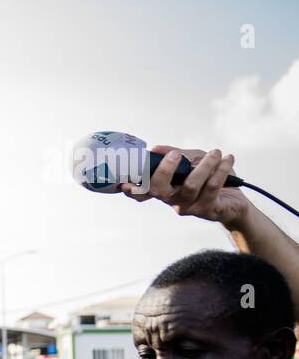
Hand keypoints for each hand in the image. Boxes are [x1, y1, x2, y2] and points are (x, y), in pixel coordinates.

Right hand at [120, 145, 251, 229]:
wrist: (235, 200)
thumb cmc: (210, 179)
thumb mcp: (192, 161)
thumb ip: (175, 154)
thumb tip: (156, 148)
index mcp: (165, 189)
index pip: (143, 192)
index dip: (132, 189)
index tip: (124, 183)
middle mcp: (172, 200)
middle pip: (159, 190)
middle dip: (165, 170)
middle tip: (175, 154)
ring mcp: (188, 207)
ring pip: (190, 186)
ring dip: (205, 165)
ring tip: (215, 153)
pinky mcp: (207, 210)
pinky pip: (212, 187)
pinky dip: (221, 170)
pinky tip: (227, 159)